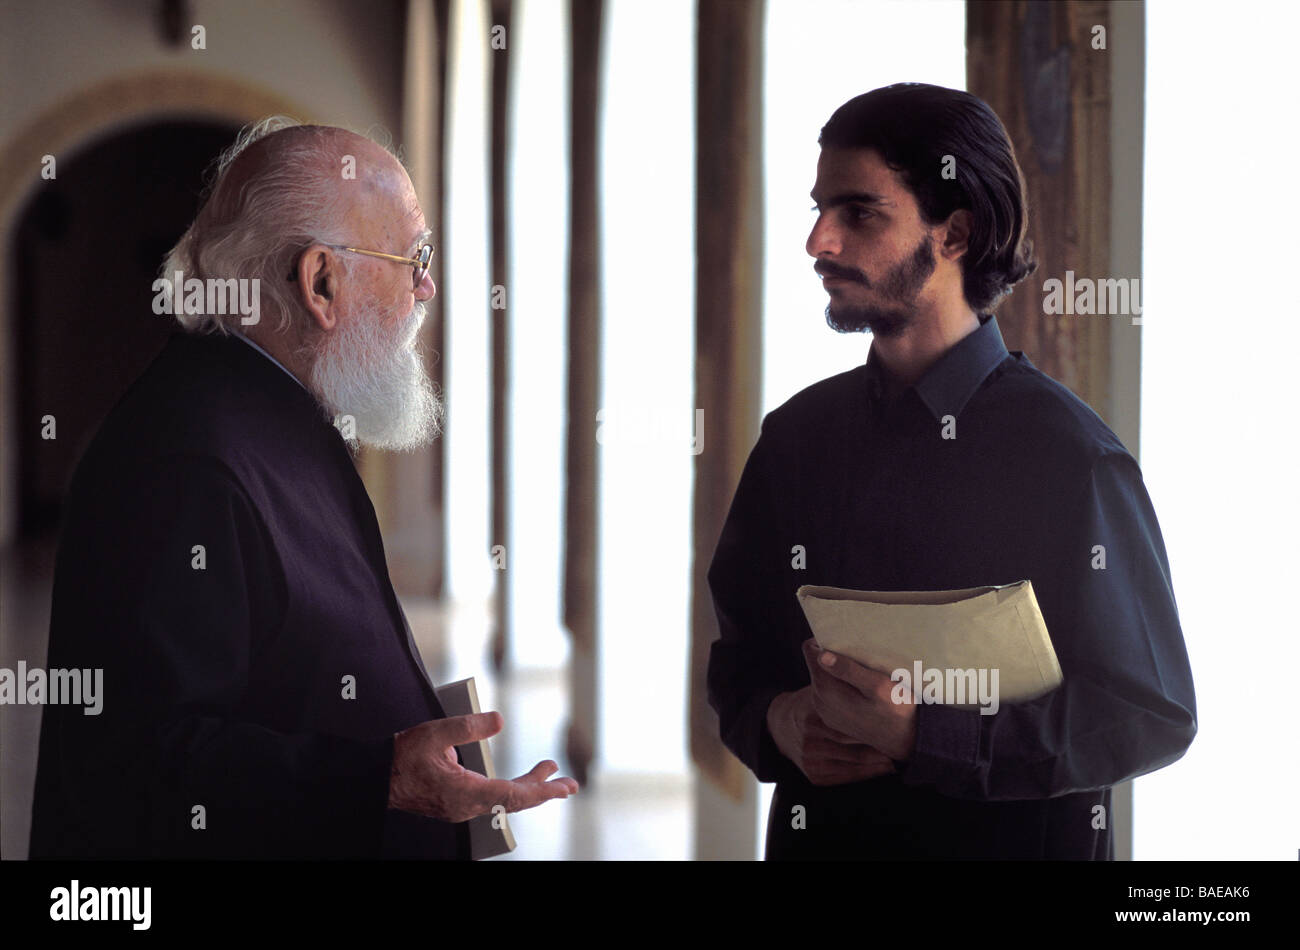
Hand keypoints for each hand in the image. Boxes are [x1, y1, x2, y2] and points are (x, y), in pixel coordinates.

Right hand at [388, 711, 578, 821]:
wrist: (376, 779)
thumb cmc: (402, 757)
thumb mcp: (436, 733)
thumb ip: (468, 727)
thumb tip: (499, 721)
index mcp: (465, 792)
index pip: (513, 795)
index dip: (541, 790)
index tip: (563, 787)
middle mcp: (466, 806)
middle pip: (514, 801)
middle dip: (543, 790)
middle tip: (569, 784)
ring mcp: (461, 808)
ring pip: (503, 800)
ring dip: (527, 786)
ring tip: (547, 771)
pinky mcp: (455, 804)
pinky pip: (491, 800)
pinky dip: (509, 789)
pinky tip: (516, 780)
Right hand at [766, 686, 895, 785]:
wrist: (781, 726)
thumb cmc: (809, 703)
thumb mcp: (816, 686)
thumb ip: (833, 676)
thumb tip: (837, 650)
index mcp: (813, 713)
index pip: (849, 720)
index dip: (873, 720)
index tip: (896, 718)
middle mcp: (810, 736)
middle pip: (854, 741)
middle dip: (880, 741)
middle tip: (904, 740)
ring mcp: (812, 757)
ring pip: (854, 760)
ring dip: (879, 759)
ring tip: (900, 755)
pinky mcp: (815, 775)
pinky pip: (848, 776)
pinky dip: (869, 773)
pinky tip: (885, 768)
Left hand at [803, 638, 917, 761]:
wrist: (907, 742)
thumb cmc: (897, 710)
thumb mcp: (879, 686)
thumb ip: (849, 670)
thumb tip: (822, 655)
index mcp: (826, 689)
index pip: (810, 650)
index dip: (825, 639)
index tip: (846, 639)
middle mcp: (819, 700)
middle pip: (817, 663)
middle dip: (834, 655)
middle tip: (860, 656)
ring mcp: (824, 710)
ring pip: (823, 678)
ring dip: (838, 671)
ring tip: (864, 673)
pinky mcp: (832, 717)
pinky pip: (830, 693)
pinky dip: (842, 686)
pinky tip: (862, 690)